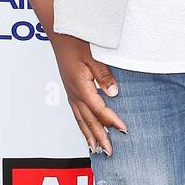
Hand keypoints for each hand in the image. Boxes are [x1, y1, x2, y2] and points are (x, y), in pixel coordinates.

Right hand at [51, 34, 127, 156]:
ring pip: (80, 119)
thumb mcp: (94, 56)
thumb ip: (104, 75)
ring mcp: (70, 92)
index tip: (124, 130)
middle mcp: (74, 93)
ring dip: (88, 135)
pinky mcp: (70, 89)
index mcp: (81, 87)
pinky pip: (75, 113)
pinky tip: (85, 130)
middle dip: (99, 137)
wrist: (59, 31)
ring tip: (95, 150)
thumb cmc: (76, 41)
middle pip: (88, 120)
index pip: (99, 110)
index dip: (112, 121)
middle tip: (109, 153)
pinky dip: (81, 125)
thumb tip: (114, 93)